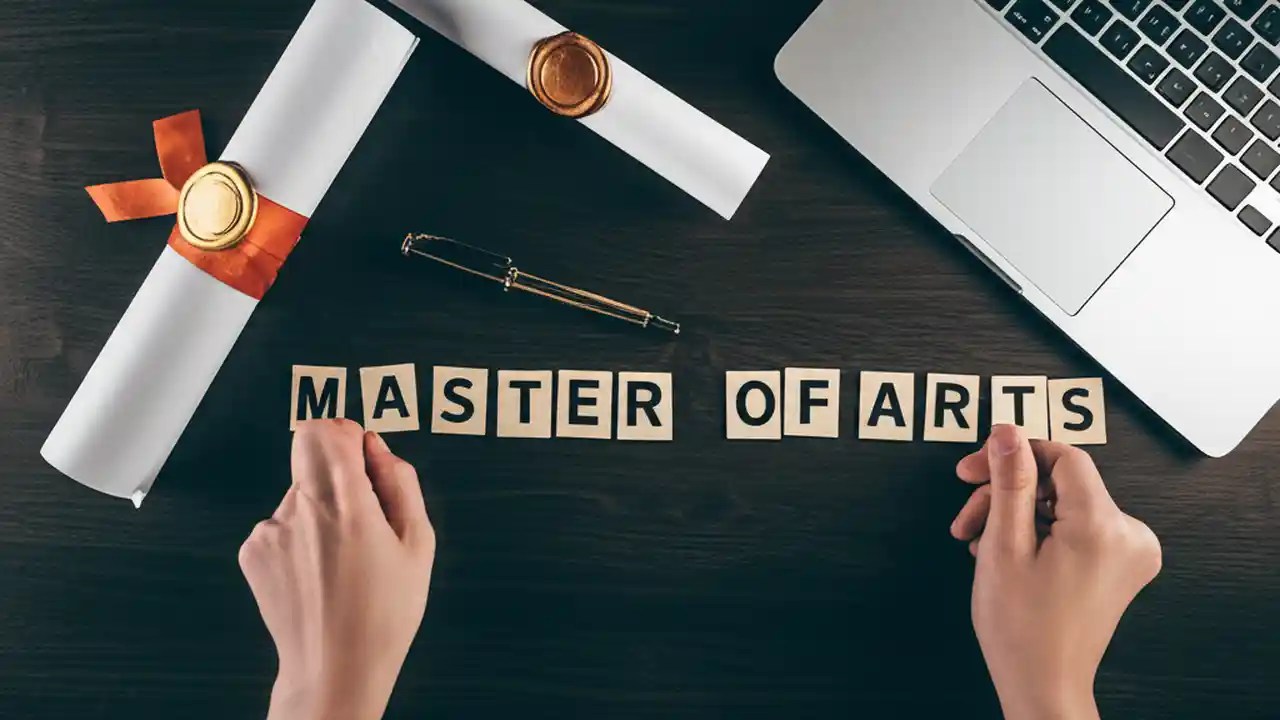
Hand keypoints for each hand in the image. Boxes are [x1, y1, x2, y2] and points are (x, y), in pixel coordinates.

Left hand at [239, 420, 435, 719]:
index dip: (346, 434)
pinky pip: (279, 523)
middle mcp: (301, 510)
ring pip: (298, 492)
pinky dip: (299, 537)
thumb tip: (377, 447)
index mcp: (347, 504)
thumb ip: (400, 482)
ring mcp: (269, 531)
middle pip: (308, 453)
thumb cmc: (386, 612)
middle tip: (360, 510)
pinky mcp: (252, 552)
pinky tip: (319, 572)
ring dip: (320, 509)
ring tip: (343, 559)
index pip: (326, 430)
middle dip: (337, 470)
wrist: (335, 668)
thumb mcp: (418, 544)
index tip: (361, 453)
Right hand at [950, 425, 1160, 719]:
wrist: (1042, 685)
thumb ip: (1009, 482)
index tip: (976, 466)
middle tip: (968, 515)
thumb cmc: (1022, 630)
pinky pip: (1075, 526)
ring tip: (979, 541)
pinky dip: (1037, 531)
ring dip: (1015, 515)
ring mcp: (1129, 552)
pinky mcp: (1120, 564)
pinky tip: (1005, 551)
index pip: (1063, 457)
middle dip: (1006, 495)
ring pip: (1061, 505)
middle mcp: (1130, 536)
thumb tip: (1008, 433)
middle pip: (1059, 483)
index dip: (1014, 455)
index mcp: (1104, 528)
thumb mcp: (1004, 546)